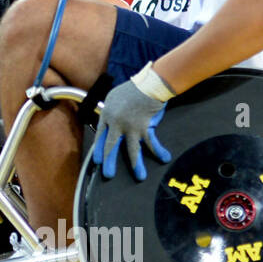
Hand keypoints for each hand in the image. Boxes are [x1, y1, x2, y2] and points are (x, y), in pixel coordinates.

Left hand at [91, 66, 172, 180]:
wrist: (148, 84)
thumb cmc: (132, 89)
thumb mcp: (114, 98)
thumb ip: (110, 112)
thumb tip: (109, 123)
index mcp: (107, 115)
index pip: (100, 136)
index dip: (99, 149)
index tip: (98, 161)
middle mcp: (116, 123)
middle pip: (111, 146)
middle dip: (109, 162)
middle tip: (108, 175)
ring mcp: (130, 127)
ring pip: (132, 150)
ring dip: (136, 165)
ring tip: (140, 177)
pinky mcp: (145, 128)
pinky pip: (152, 143)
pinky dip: (159, 151)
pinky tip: (164, 158)